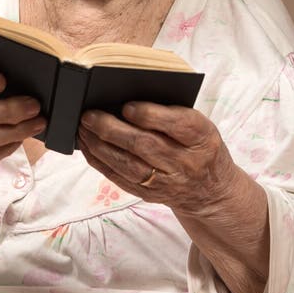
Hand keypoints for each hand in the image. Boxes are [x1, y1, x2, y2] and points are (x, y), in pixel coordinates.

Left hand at [78, 102, 239, 216]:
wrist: (211, 189)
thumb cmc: (197, 144)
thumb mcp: (197, 124)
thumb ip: (169, 111)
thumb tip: (123, 97)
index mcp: (201, 137)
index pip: (176, 124)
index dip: (150, 115)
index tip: (126, 106)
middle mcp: (186, 162)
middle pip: (145, 145)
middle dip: (112, 129)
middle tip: (89, 115)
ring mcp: (168, 182)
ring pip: (128, 165)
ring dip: (100, 145)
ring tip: (83, 128)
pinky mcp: (150, 195)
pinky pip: (120, 179)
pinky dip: (100, 162)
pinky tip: (87, 147)